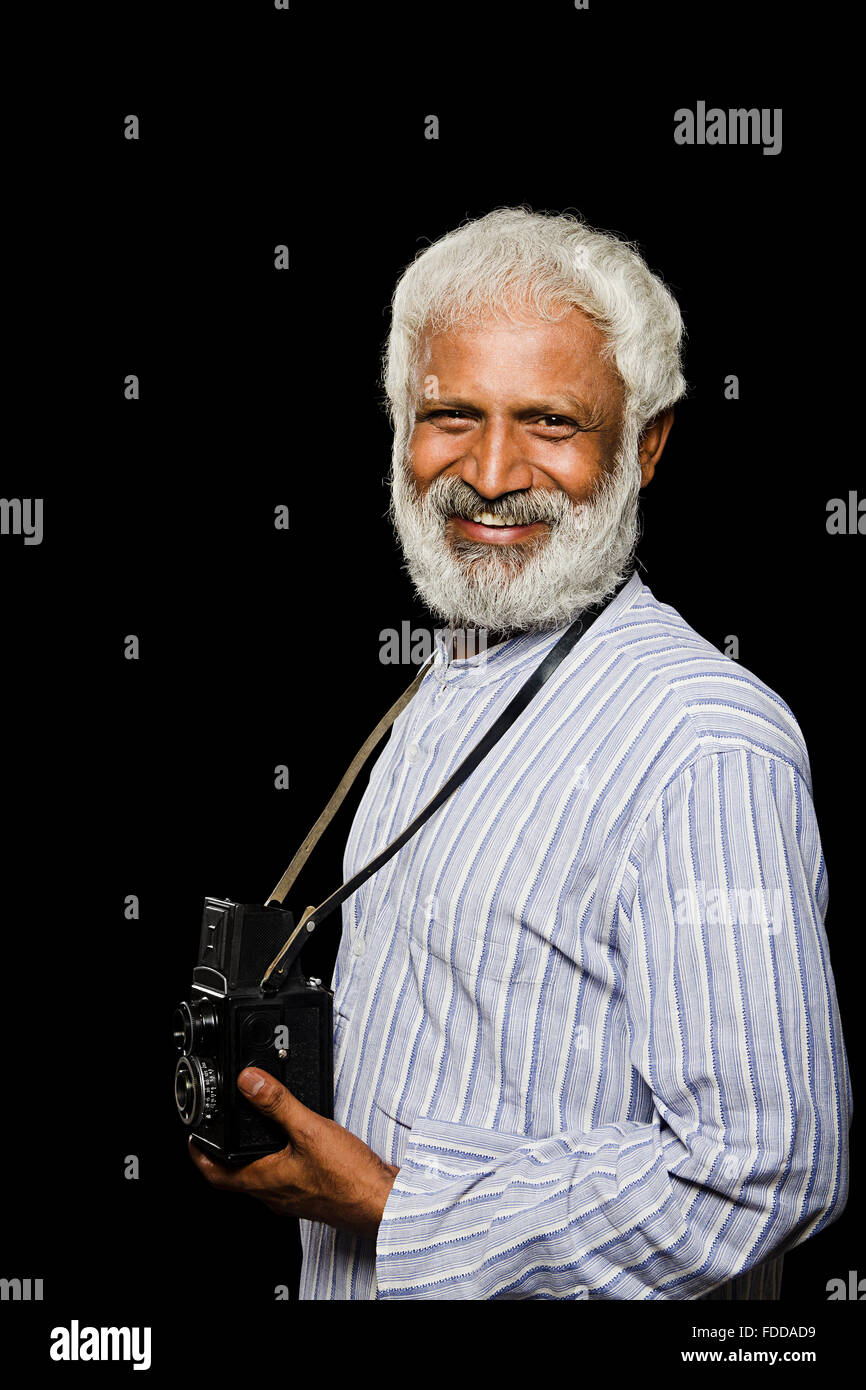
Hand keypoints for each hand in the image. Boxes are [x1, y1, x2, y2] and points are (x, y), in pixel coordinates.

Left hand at [188, 1068, 399, 1238]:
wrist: (381, 1204)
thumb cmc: (348, 1178)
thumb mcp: (309, 1130)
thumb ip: (278, 1104)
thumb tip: (249, 1082)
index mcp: (264, 1181)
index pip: (216, 1174)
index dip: (200, 1154)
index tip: (193, 1136)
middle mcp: (274, 1194)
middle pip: (236, 1176)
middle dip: (224, 1154)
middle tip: (220, 1131)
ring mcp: (293, 1196)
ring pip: (261, 1177)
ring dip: (252, 1157)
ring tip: (254, 1132)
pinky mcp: (313, 1194)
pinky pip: (284, 1177)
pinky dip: (279, 1160)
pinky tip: (294, 1146)